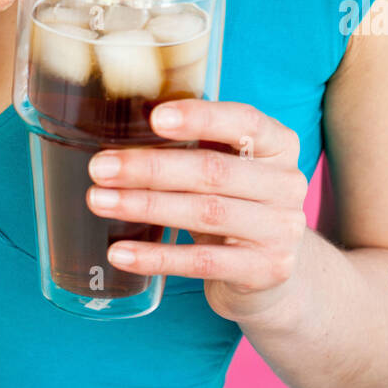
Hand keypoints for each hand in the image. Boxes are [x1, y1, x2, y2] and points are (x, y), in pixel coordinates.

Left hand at [86, 99, 308, 323]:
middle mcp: (287, 184)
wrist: (272, 270)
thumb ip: (198, 142)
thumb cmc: (235, 201)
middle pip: (212, 170)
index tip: (153, 118)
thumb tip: (123, 123)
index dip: (199, 117)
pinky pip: (201, 262)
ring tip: (100, 200)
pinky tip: (120, 252)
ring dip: (145, 206)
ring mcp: (280, 230)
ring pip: (204, 213)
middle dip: (150, 167)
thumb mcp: (230, 165)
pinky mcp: (264, 270)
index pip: (243, 121)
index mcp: (279, 144)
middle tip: (101, 167)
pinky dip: (156, 257)